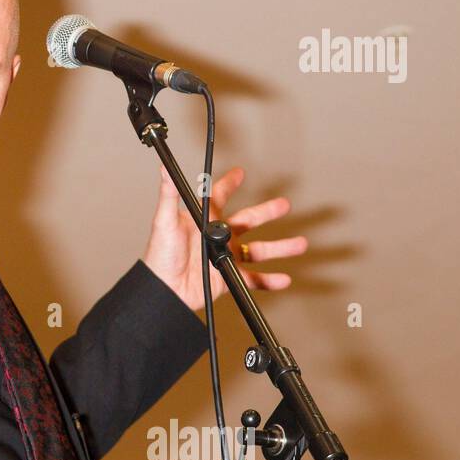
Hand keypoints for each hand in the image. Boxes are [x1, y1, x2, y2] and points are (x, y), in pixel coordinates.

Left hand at [141, 166, 308, 310]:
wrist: (164, 290)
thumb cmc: (159, 256)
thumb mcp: (164, 222)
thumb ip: (168, 195)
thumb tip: (164, 170)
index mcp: (202, 221)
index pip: (219, 197)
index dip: (229, 184)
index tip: (240, 172)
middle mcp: (216, 237)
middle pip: (248, 221)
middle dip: (267, 212)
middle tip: (284, 205)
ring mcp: (223, 257)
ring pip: (257, 250)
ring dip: (279, 247)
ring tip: (300, 244)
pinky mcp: (227, 278)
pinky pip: (253, 279)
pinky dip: (269, 280)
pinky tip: (284, 278)